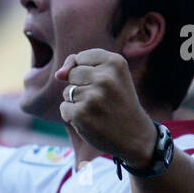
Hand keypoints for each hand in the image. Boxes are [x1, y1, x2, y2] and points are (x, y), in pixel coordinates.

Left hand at [56, 49, 156, 165]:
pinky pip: (64, 108)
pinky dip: (73, 115)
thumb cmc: (118, 101)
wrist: (134, 135)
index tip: (105, 83)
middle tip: (102, 99)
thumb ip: (80, 64)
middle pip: (72, 73)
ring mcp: (93, 97)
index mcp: (115, 62)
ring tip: (98, 110)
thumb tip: (58, 74)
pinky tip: (91, 120)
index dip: (86, 72)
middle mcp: (105, 77)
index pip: (80, 57)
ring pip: (67, 91)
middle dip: (81, 86)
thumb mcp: (109, 75)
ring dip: (77, 102)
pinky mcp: (81, 114)